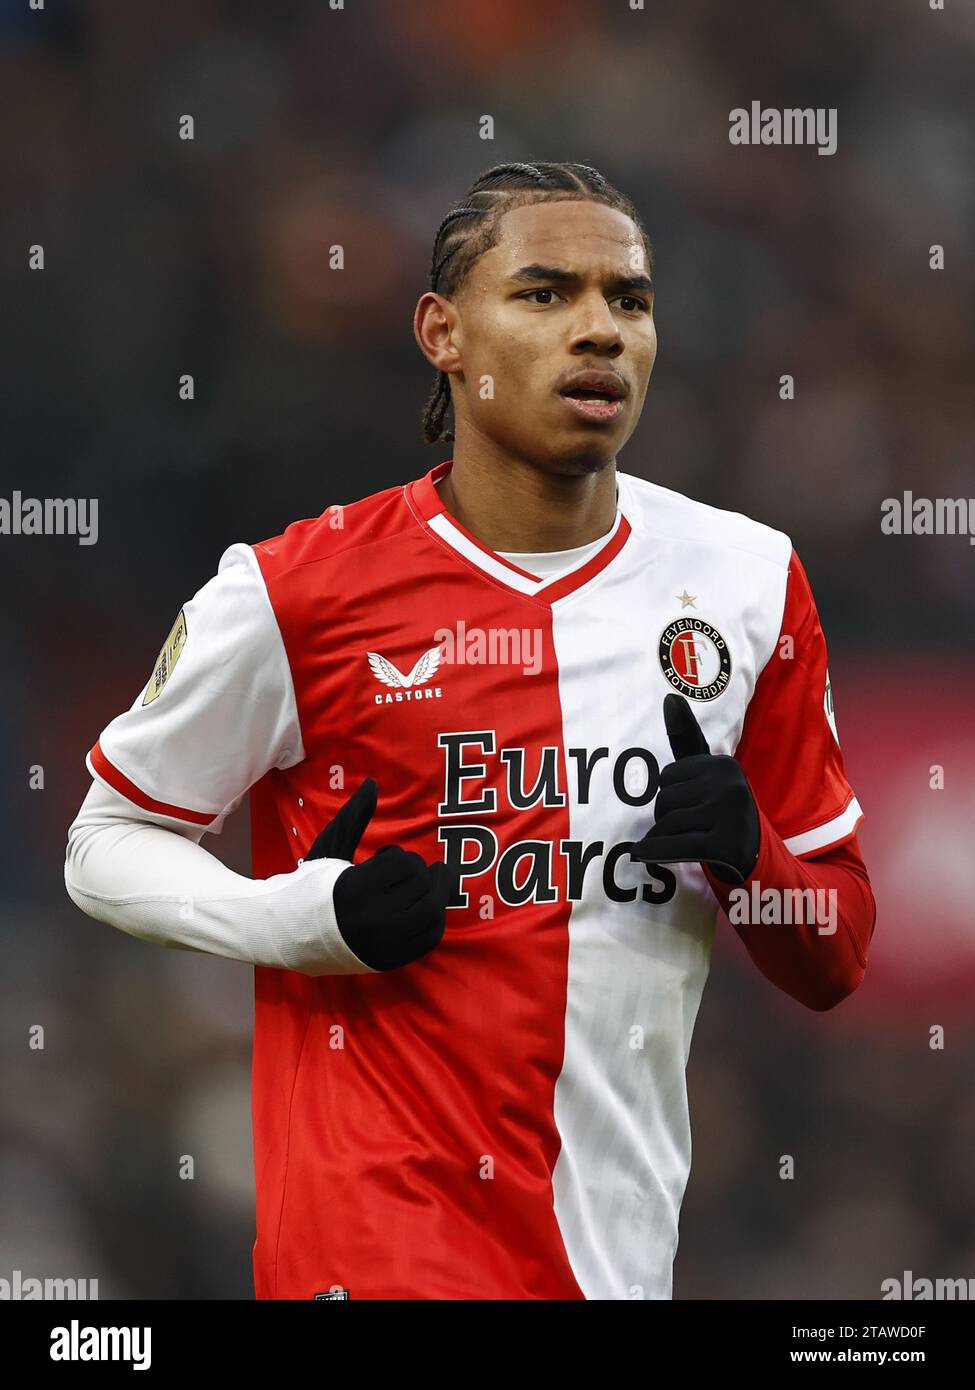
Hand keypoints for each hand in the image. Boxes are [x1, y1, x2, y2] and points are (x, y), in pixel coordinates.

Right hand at [307, 778, 455, 969]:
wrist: (291, 934)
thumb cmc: (313, 886)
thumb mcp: (330, 848)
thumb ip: (354, 816)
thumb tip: (372, 783)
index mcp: (356, 888)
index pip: (404, 864)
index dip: (402, 857)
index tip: (387, 857)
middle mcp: (372, 918)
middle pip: (423, 887)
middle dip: (423, 874)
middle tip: (415, 871)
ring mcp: (382, 943)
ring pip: (431, 913)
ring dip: (436, 894)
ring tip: (429, 885)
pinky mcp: (389, 959)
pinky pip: (429, 939)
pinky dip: (435, 921)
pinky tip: (426, 909)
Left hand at [629, 694, 759, 884]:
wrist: (752, 855)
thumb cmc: (720, 808)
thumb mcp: (706, 773)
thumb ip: (686, 737)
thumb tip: (670, 697)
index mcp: (723, 764)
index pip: (666, 777)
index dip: (673, 795)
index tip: (696, 803)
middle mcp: (730, 786)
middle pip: (664, 801)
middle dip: (668, 817)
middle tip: (694, 827)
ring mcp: (730, 816)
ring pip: (665, 825)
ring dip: (666, 838)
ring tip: (691, 840)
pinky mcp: (725, 846)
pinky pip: (673, 847)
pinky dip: (654, 852)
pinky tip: (643, 854)